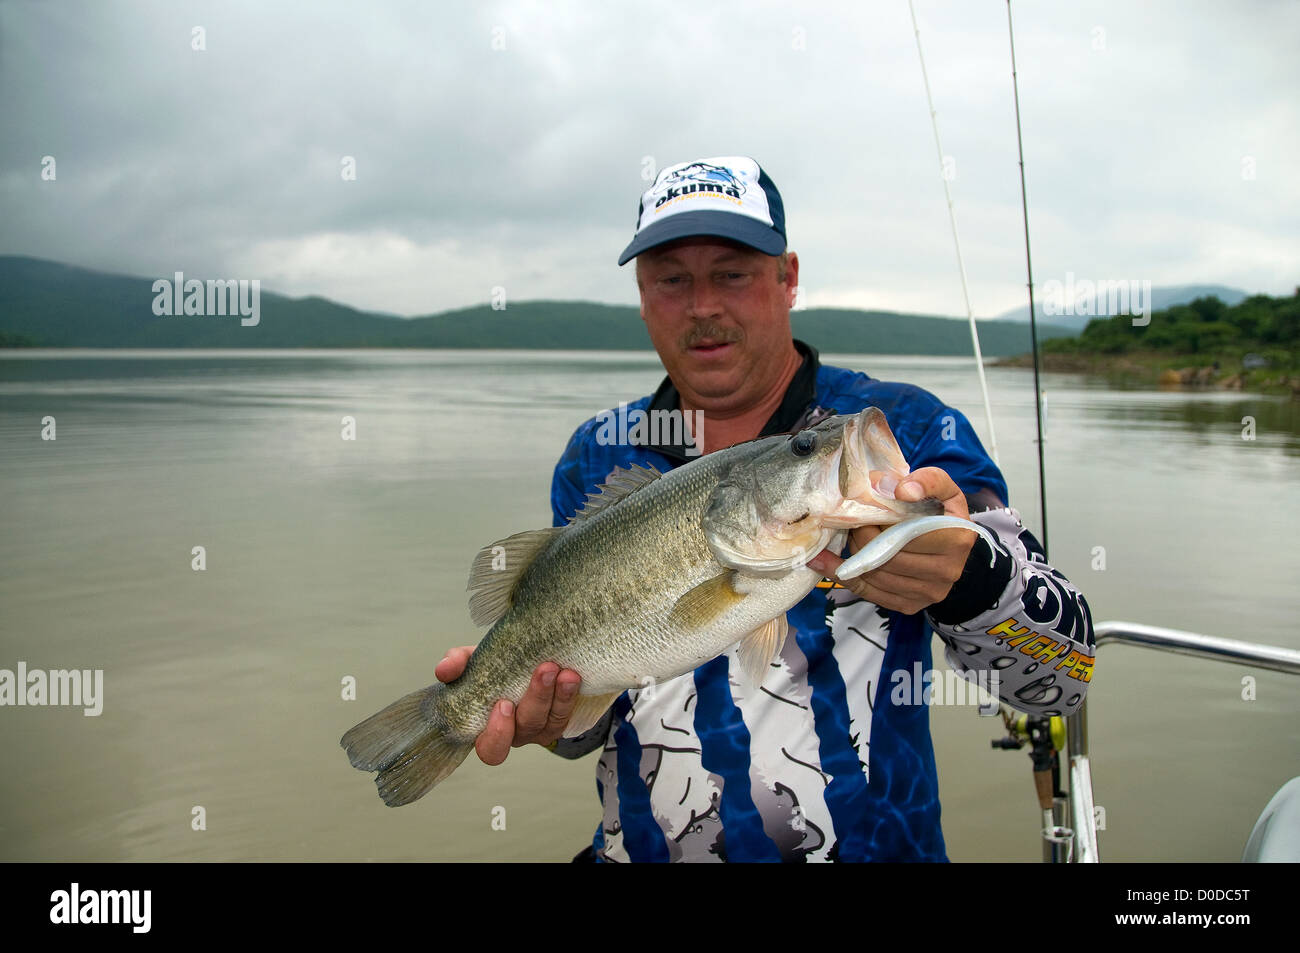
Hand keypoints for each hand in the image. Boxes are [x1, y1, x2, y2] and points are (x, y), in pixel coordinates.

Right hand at [435, 646, 582, 765]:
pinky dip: (570, 695)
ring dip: (559, 695)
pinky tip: (572, 676)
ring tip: (565, 670)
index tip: (503, 704)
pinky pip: (567, 713)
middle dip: (536, 699)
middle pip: (526, 729)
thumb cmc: (492, 668)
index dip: (498, 733)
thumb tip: (444, 670)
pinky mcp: (560, 718)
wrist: (526, 660)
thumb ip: (457, 664)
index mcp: (488, 727)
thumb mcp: (473, 661)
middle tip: (544, 670)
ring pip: (551, 721)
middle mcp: (516, 733)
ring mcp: (540, 728)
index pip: (491, 748)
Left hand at [806, 466, 975, 614]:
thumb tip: (901, 490)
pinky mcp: (910, 605)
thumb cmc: (942, 513)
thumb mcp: (943, 488)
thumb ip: (927, 480)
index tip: (864, 505)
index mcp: (955, 539)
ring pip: (875, 574)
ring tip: (845, 534)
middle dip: (862, 535)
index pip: (904, 531)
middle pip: (887, 555)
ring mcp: (928, 593)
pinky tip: (822, 560)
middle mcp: (946, 571)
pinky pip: (869, 592)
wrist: (952, 547)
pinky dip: (842, 575)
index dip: (878, 519)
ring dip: (853, 553)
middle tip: (851, 519)